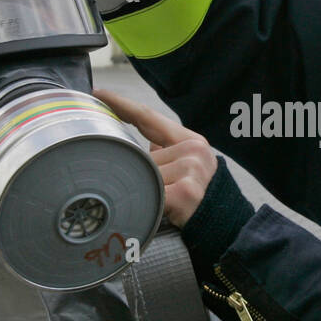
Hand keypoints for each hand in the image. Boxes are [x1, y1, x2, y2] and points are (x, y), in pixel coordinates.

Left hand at [95, 89, 215, 227]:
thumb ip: (166, 151)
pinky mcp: (186, 190)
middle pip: (144, 155)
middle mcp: (194, 150)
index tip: (98, 95)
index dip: (122, 105)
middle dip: (143, 173)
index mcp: (191, 140)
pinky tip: (161, 209)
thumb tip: (146, 143)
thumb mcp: (185, 167)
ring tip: (166, 202)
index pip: (149, 117)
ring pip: (145, 174)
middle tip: (159, 191)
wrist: (222, 226)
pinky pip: (152, 192)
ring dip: (148, 190)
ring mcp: (191, 169)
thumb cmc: (197, 198)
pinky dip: (150, 203)